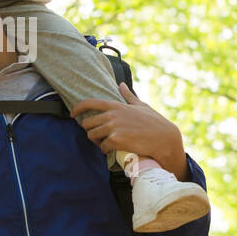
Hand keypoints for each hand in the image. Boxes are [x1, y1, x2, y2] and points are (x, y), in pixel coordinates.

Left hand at [68, 83, 187, 179]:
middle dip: (90, 131)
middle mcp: (112, 115)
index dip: (77, 109)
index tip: (72, 114)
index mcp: (116, 105)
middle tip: (98, 136)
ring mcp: (113, 128)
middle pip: (87, 124)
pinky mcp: (116, 140)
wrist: (164, 139)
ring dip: (96, 142)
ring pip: (92, 136)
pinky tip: (113, 150)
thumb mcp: (141, 105)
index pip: (89, 103)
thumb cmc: (154, 122)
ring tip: (105, 144)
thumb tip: (121, 84)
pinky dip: (106, 150)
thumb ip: (128, 96)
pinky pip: (102, 147)